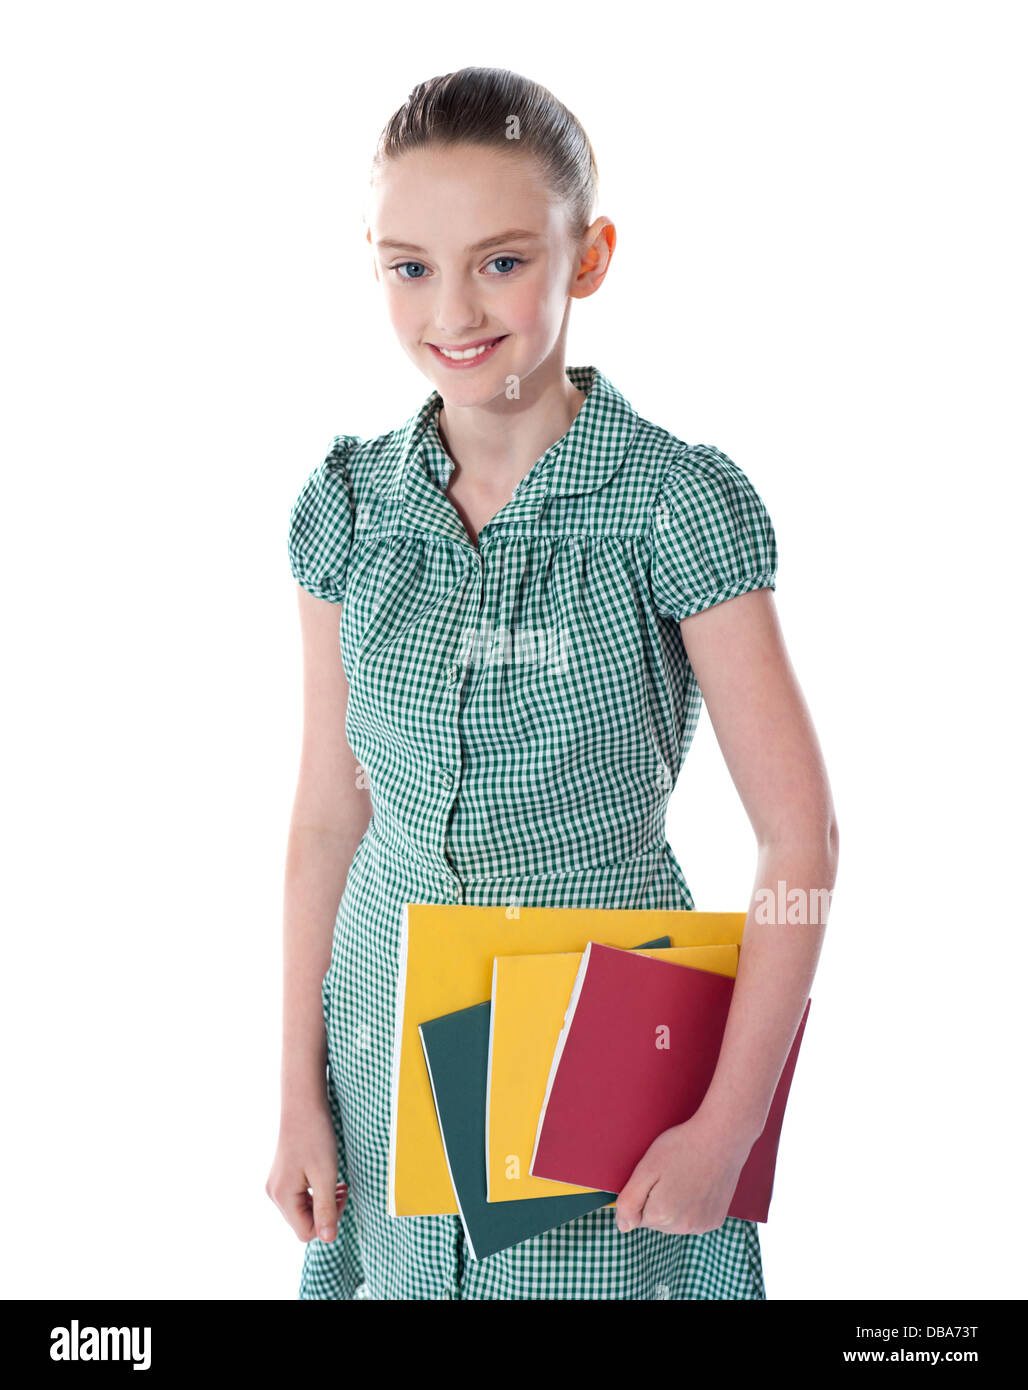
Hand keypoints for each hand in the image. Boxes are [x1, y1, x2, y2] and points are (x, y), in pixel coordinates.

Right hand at [266, 1099, 348, 1242]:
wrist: (303, 1104)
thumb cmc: (315, 1137)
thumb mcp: (326, 1176)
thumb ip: (327, 1210)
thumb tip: (328, 1239)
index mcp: (282, 1197)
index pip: (306, 1232)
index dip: (328, 1221)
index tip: (341, 1196)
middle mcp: (274, 1194)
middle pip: (303, 1222)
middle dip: (325, 1210)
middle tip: (341, 1188)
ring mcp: (275, 1184)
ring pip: (301, 1209)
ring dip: (321, 1201)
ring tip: (336, 1183)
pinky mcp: (281, 1175)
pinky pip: (298, 1196)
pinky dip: (314, 1191)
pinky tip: (325, 1176)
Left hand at [614, 1111, 753, 1235]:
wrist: (722, 1138)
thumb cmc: (681, 1147)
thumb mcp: (646, 1168)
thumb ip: (629, 1201)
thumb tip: (623, 1227)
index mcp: (660, 1214)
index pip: (636, 1216)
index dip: (643, 1193)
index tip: (656, 1175)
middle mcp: (681, 1228)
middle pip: (656, 1221)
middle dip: (657, 1201)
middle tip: (670, 1174)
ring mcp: (701, 1226)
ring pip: (674, 1223)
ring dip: (674, 1206)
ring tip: (685, 1178)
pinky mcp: (715, 1221)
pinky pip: (693, 1221)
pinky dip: (692, 1207)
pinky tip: (698, 1187)